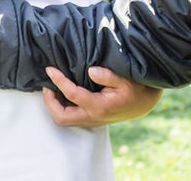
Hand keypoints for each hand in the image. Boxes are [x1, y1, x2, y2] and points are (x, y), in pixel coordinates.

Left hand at [42, 66, 161, 127]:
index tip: (50, 69)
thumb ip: (108, 75)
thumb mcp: (125, 79)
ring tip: (52, 88)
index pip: (71, 94)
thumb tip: (90, 70)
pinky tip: (62, 93)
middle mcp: (93, 117)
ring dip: (54, 105)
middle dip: (49, 102)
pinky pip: (70, 117)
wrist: (144, 104)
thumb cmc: (135, 89)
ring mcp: (91, 121)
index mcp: (99, 105)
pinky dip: (62, 107)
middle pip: (61, 117)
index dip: (58, 81)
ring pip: (64, 120)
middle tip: (47, 85)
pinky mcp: (91, 120)